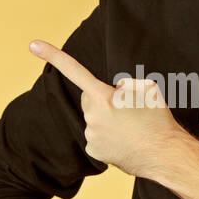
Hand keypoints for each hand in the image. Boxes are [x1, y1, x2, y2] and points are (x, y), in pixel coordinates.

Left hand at [29, 39, 185, 179]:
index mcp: (103, 96)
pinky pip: (96, 136)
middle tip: (127, 111)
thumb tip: (113, 92)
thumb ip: (124, 83)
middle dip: (103, 100)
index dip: (53, 56)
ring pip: (93, 118)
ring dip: (107, 119)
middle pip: (89, 98)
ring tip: (130, 128)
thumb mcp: (147, 87)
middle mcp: (92, 115)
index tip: (33, 45)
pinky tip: (124, 140)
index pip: (74, 70)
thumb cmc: (158, 119)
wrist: (165, 154)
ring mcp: (91, 134)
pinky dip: (107, 136)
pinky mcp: (93, 150)